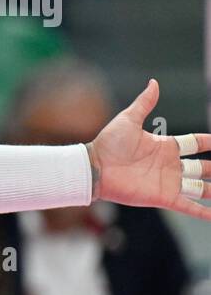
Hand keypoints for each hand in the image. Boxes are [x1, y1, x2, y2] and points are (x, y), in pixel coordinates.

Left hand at [88, 79, 210, 220]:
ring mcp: (169, 182)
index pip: (197, 143)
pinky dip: (202, 212)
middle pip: (204, 167)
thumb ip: (144, 104)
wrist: (94, 168)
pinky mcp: (164, 197)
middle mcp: (171, 165)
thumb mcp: (128, 120)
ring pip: (201, 187)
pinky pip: (188, 206)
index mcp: (166, 146)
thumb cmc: (108, 144)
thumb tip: (154, 83)